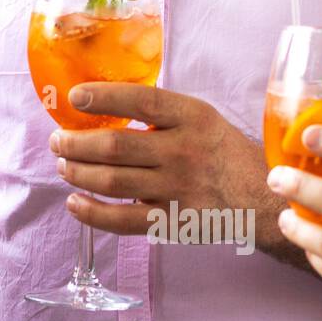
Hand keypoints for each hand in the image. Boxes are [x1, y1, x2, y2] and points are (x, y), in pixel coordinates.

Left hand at [50, 83, 281, 240]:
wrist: (263, 200)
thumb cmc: (225, 155)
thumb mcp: (204, 120)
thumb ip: (164, 113)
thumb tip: (107, 104)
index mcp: (193, 118)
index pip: (141, 101)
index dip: (104, 97)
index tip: (75, 97)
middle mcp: (184, 151)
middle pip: (116, 146)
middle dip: (76, 143)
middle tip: (58, 140)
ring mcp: (177, 189)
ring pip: (112, 182)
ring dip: (78, 173)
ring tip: (63, 166)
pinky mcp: (172, 222)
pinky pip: (121, 220)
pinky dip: (91, 213)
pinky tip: (74, 202)